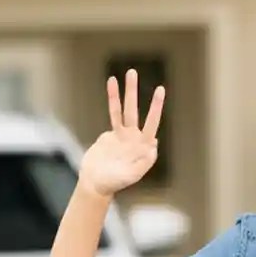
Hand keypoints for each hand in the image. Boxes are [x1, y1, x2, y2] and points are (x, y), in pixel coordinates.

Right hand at [78, 69, 164, 197]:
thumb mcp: (130, 176)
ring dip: (127, 92)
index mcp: (143, 148)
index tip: (160, 90)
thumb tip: (154, 144)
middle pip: (139, 112)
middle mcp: (136, 139)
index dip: (156, 108)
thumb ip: (142, 163)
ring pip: (126, 109)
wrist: (96, 184)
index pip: (152, 124)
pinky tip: (112, 83)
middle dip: (141, 96)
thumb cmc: (113, 183)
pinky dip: (113, 98)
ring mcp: (124, 135)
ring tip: (129, 73)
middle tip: (144, 77)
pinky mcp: (112, 134)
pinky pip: (113, 113)